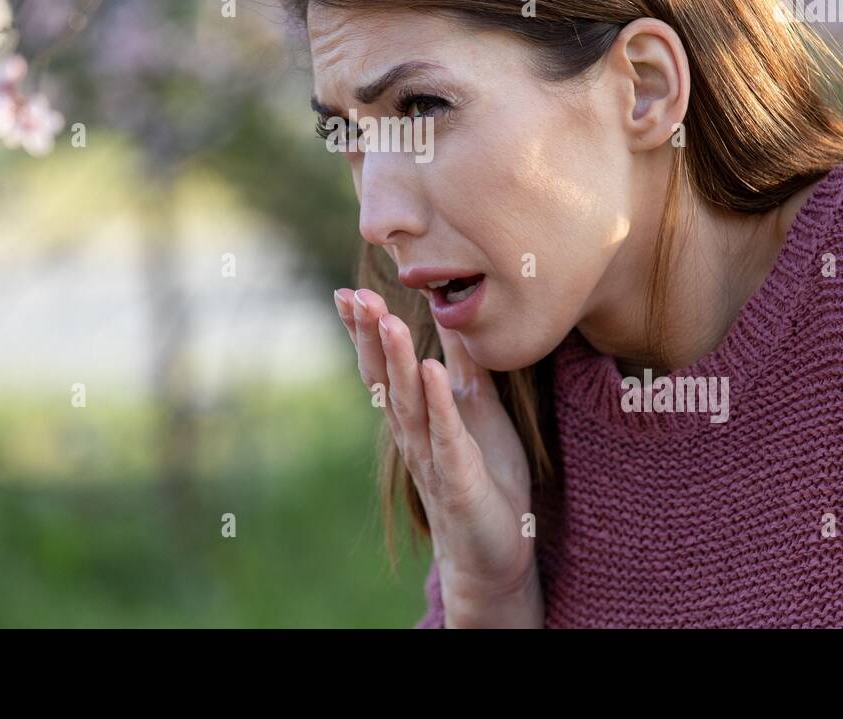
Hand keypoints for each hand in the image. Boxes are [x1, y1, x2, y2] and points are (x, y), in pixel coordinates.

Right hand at [335, 286, 541, 623]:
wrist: (495, 551)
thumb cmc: (484, 478)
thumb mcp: (478, 408)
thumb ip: (463, 366)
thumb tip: (452, 316)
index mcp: (414, 415)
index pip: (383, 366)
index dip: (365, 331)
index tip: (347, 292)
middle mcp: (412, 433)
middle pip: (384, 377)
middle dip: (369, 336)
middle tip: (354, 295)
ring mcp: (430, 456)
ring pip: (408, 402)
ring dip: (398, 360)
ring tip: (389, 320)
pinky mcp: (457, 478)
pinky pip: (445, 435)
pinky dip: (437, 402)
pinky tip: (431, 370)